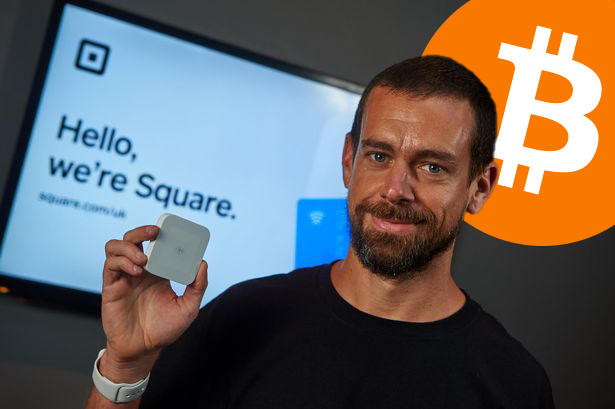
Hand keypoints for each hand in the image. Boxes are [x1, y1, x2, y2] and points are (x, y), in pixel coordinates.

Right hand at [100, 225, 207, 378]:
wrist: (143, 350)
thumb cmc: (165, 329)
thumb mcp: (189, 308)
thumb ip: (198, 286)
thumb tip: (202, 264)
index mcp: (158, 271)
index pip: (155, 243)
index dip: (161, 233)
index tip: (172, 228)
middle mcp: (140, 270)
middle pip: (133, 238)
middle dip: (142, 230)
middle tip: (155, 232)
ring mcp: (124, 277)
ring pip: (115, 247)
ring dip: (129, 246)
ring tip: (144, 260)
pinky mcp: (111, 287)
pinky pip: (110, 265)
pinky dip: (122, 262)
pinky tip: (137, 271)